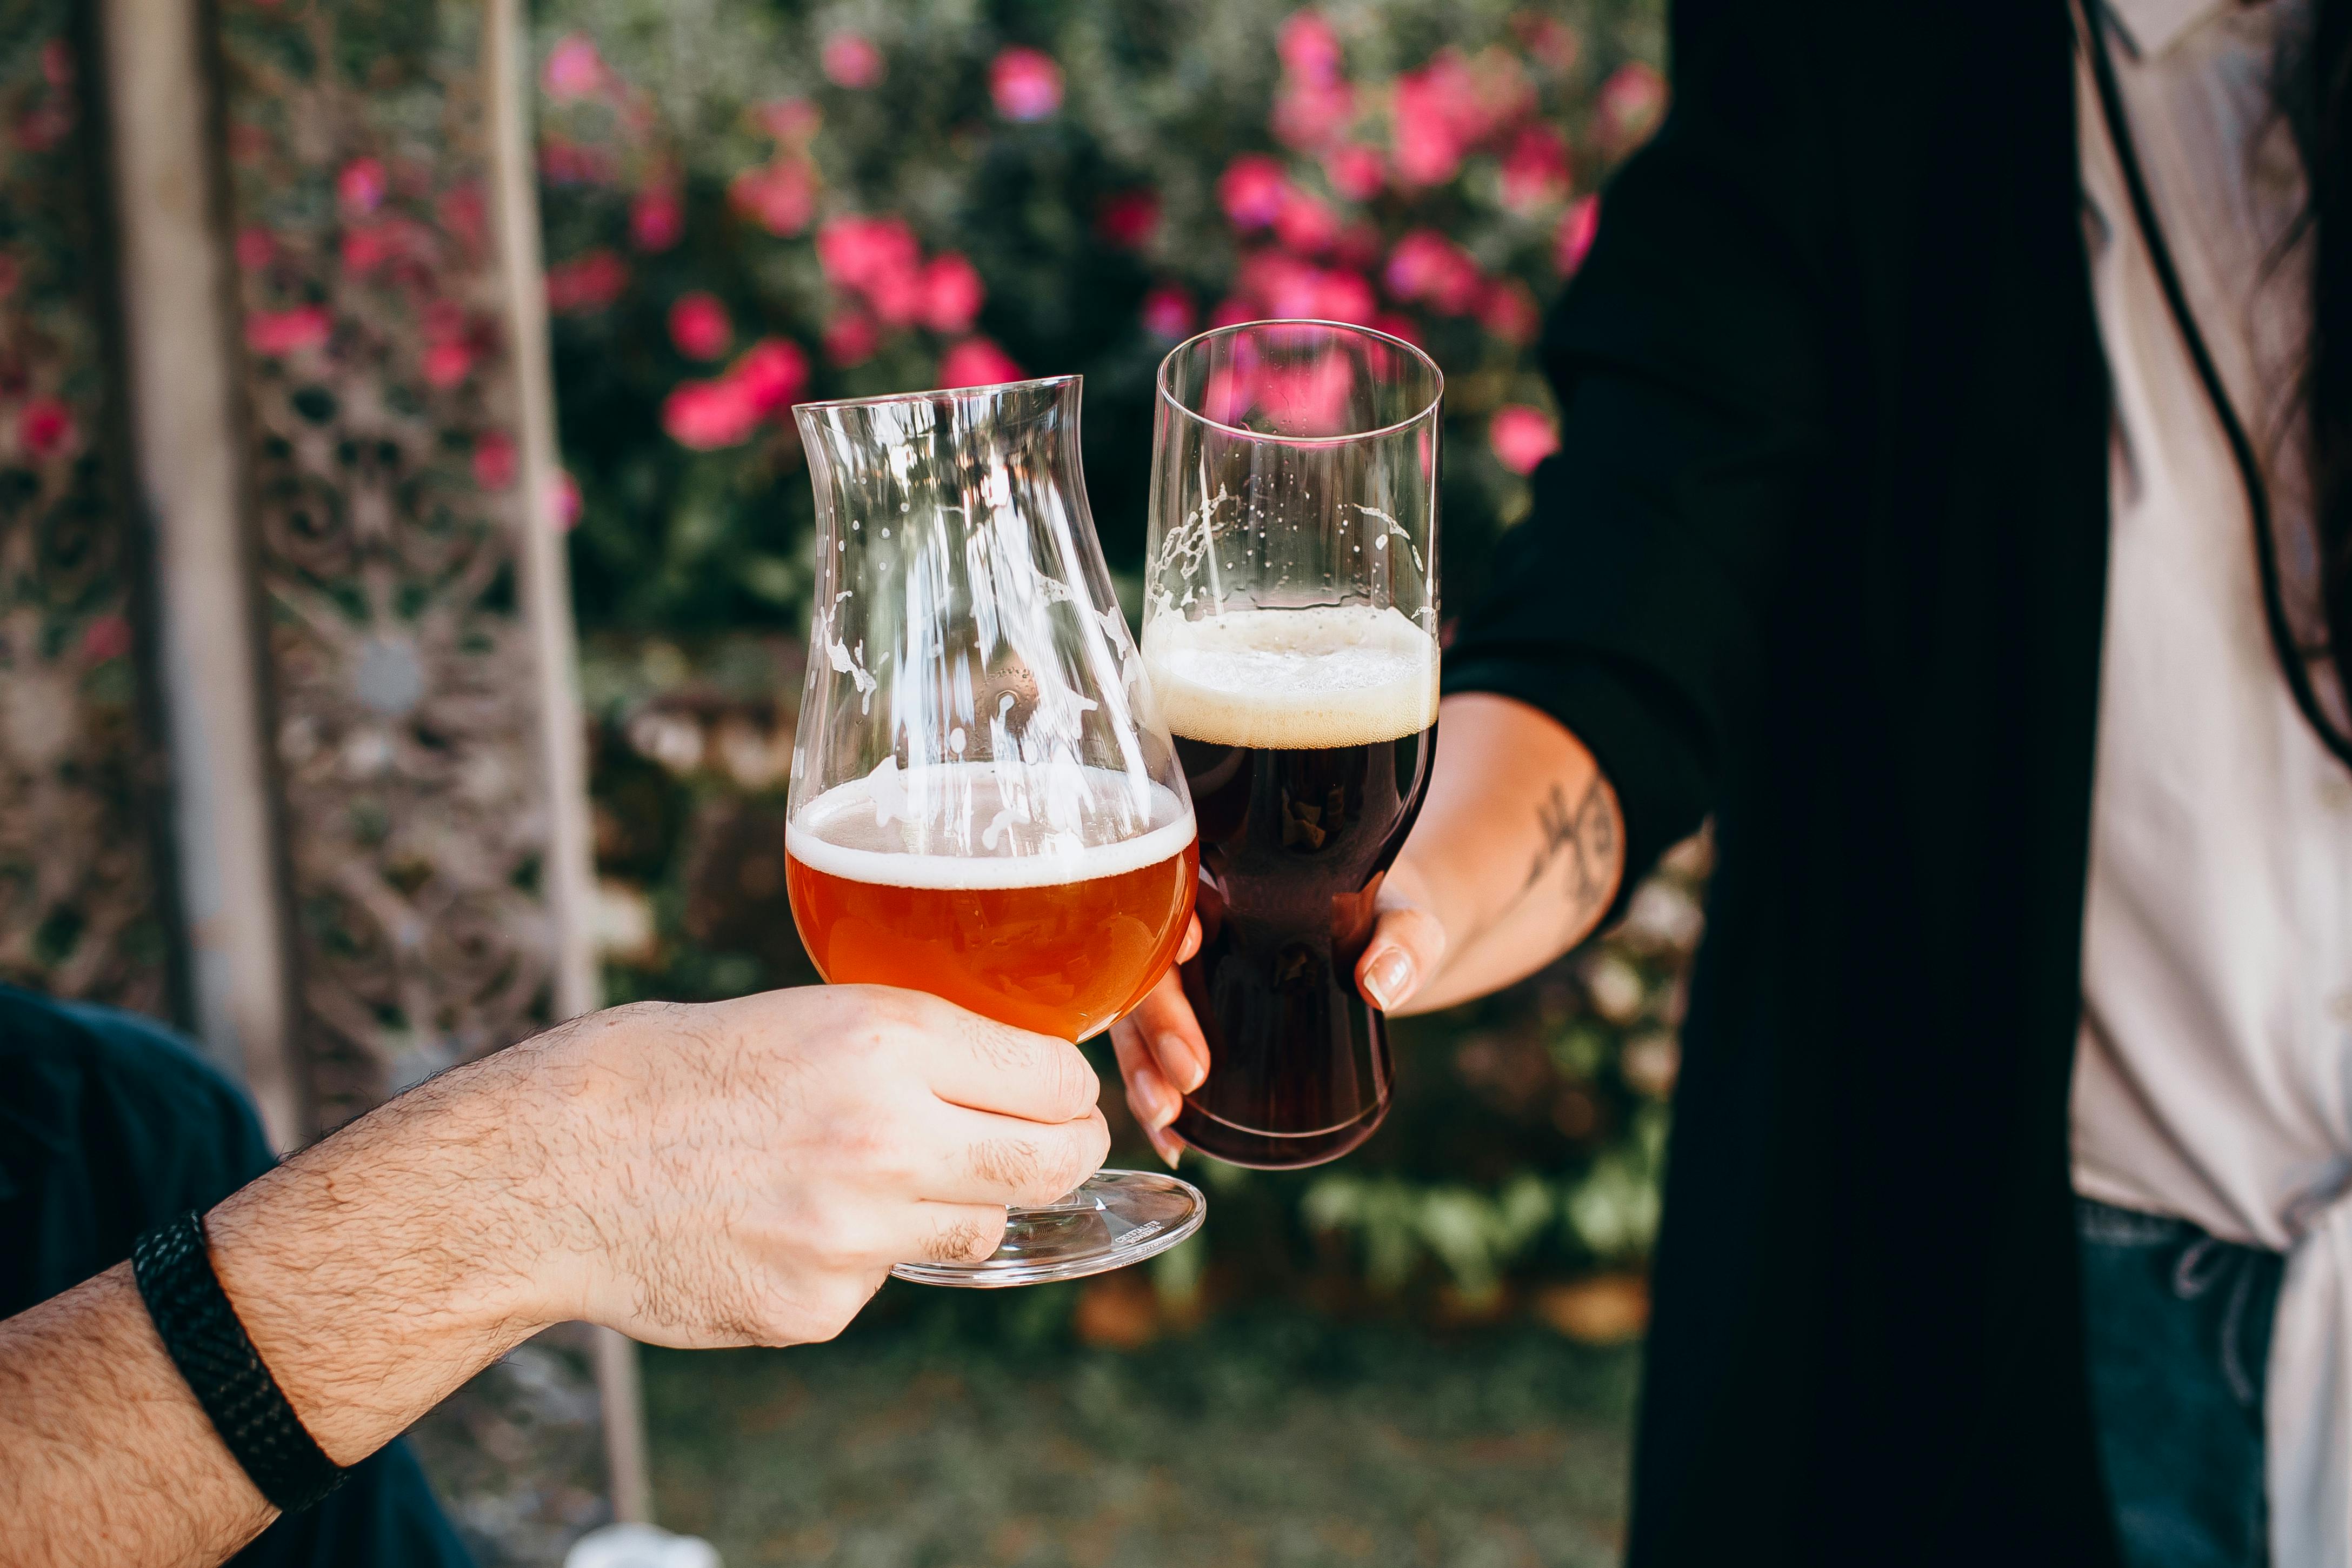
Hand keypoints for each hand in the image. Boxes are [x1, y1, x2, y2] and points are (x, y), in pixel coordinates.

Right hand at [208, 985, 1111, 1375]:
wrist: (545, 1166)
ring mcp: (855, 1232)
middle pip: (1055, 1162)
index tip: (1055, 1096)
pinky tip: (780, 1225)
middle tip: (1045, 1148)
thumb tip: (1021, 1078)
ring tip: (862, 1177)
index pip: (1056, 1079)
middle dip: (1062, 1155)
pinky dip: (856, 1261)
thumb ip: (918, 1047)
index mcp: (887, 1036)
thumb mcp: (809, 1014)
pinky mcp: (819, 1307)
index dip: (1064, 1090)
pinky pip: (886, 1282)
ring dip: (950, 1207)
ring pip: (978, 1228)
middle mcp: (886, 1132)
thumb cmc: (670, 1073)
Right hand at [1109, 865, 1451, 1164]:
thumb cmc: (1387, 924)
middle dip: (1156, 1023)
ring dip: (1142, 1070)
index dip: (1172, 921)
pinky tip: (1173, 1141)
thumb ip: (1404, 941)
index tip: (1193, 949)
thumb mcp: (1407, 924)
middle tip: (1190, 1075)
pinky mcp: (1191, 1023)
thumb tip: (1379, 984)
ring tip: (1166, 1119)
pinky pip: (1154, 1058)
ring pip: (1135, 1019)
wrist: (1382, 949)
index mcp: (1229, 884)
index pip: (1178, 894)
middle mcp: (1192, 928)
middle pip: (1147, 968)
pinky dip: (1156, 1099)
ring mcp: (1186, 980)